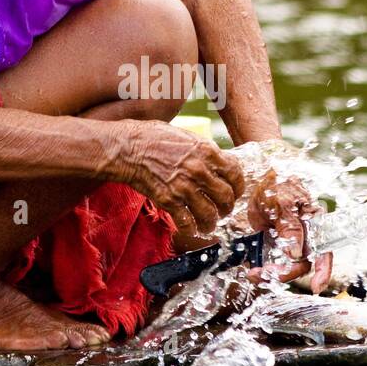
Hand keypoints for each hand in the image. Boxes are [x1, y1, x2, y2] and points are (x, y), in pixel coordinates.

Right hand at [112, 121, 244, 237]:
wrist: (128, 148)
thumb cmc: (154, 137)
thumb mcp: (186, 136)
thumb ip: (205, 151)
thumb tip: (218, 163)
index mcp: (207, 151)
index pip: (235, 173)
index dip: (238, 186)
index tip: (235, 192)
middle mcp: (199, 170)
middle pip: (226, 196)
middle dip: (228, 207)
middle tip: (224, 211)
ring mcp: (184, 187)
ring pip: (210, 213)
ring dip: (212, 222)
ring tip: (209, 224)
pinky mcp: (169, 200)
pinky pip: (187, 222)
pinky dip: (191, 228)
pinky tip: (190, 229)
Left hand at [245, 165, 332, 290]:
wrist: (259, 173)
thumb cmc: (277, 182)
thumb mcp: (282, 202)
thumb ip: (291, 227)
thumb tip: (297, 254)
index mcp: (313, 223)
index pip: (323, 252)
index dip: (322, 272)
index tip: (315, 288)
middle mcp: (304, 235)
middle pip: (300, 264)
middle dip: (283, 274)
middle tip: (259, 274)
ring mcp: (289, 239)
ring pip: (285, 265)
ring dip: (270, 273)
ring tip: (252, 273)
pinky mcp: (275, 242)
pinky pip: (272, 259)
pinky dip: (262, 266)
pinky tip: (251, 267)